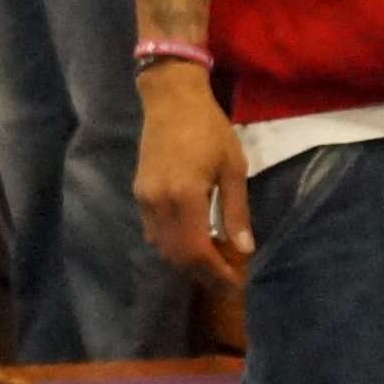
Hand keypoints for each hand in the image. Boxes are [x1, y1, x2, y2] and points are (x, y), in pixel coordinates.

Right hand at [133, 61, 251, 275]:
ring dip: (186, 262)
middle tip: (225, 282)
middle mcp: (159, 203)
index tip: (234, 284)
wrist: (171, 100)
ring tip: (212, 265)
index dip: (215, 273)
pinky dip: (172, 246)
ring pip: (162, 247)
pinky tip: (192, 243)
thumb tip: (244, 249)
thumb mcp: (233, 168)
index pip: (197, 251)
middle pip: (176, 256)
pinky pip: (153, 232)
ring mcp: (145, 200)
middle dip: (201, 274)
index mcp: (185, 197)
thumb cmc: (209, 129)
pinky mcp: (139, 194)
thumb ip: (236, 210)